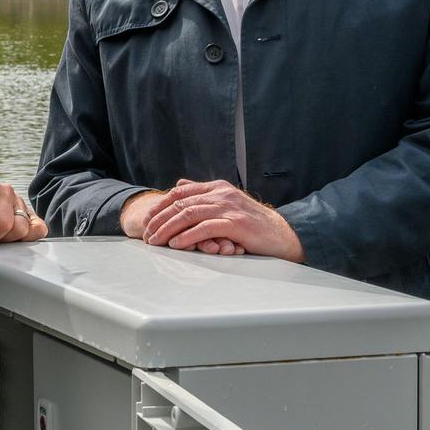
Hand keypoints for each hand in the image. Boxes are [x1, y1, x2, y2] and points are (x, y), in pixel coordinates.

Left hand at [137, 178, 303, 260]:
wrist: (283, 234)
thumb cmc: (253, 223)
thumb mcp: (228, 202)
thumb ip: (204, 194)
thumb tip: (179, 184)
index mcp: (218, 187)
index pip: (180, 191)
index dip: (160, 204)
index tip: (147, 219)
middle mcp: (221, 194)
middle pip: (181, 203)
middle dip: (159, 219)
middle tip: (147, 235)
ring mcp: (229, 207)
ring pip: (189, 214)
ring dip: (168, 229)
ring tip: (156, 241)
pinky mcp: (236, 224)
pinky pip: (205, 228)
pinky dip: (187, 236)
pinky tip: (176, 244)